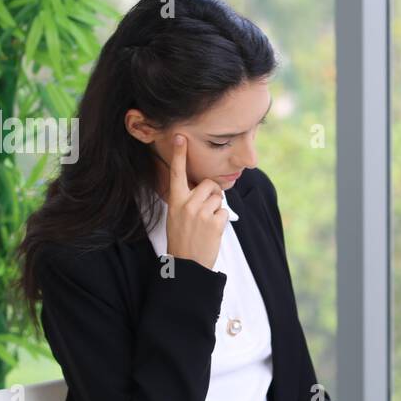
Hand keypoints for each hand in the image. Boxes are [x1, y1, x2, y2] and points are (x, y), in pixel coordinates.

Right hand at [164, 133, 225, 269]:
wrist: (187, 263)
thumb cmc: (182, 237)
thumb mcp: (176, 215)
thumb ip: (187, 199)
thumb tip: (206, 187)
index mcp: (175, 200)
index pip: (177, 173)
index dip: (180, 154)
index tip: (181, 137)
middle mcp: (187, 203)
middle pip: (209, 184)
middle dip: (213, 193)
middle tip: (207, 209)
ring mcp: (201, 213)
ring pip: (219, 198)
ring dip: (217, 208)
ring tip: (206, 223)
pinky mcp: (215, 222)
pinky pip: (225, 212)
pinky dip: (222, 220)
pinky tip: (212, 231)